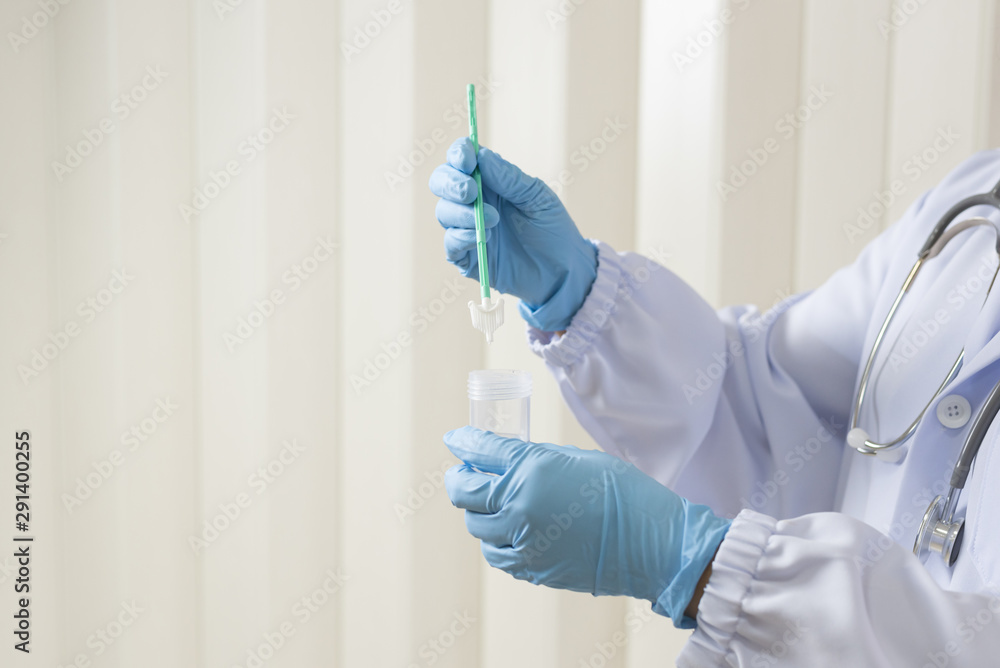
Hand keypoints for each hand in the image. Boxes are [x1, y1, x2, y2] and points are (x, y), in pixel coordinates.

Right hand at [428, 138, 597, 330]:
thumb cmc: (553, 230)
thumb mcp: (538, 197)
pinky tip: (482, 238)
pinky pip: (450, 244)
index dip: (458, 154)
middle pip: (442, 182)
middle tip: (471, 191)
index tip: (467, 160)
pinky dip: (461, 237)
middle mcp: (473, 202)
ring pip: (444, 212)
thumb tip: (482, 155)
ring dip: (462, 213)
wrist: (564, 271)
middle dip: (451, 183)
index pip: (461, 158)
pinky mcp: (467, 257)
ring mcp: (467, 229)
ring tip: (494, 219)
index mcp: (490, 181)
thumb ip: (509, 178)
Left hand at [443, 427, 730, 625]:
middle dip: (458, 479)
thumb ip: (537, 460)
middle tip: (462, 472)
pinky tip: (504, 531)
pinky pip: (497, 553)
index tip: (454, 439)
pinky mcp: (532, 569)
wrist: (652, 542)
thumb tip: (510, 462)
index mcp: (533, 469)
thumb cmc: (624, 492)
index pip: (482, 451)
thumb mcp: (577, 459)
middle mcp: (520, 505)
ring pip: (476, 526)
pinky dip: (494, 540)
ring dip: (476, 511)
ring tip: (486, 502)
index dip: (463, 442)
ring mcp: (524, 541)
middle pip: (465, 492)